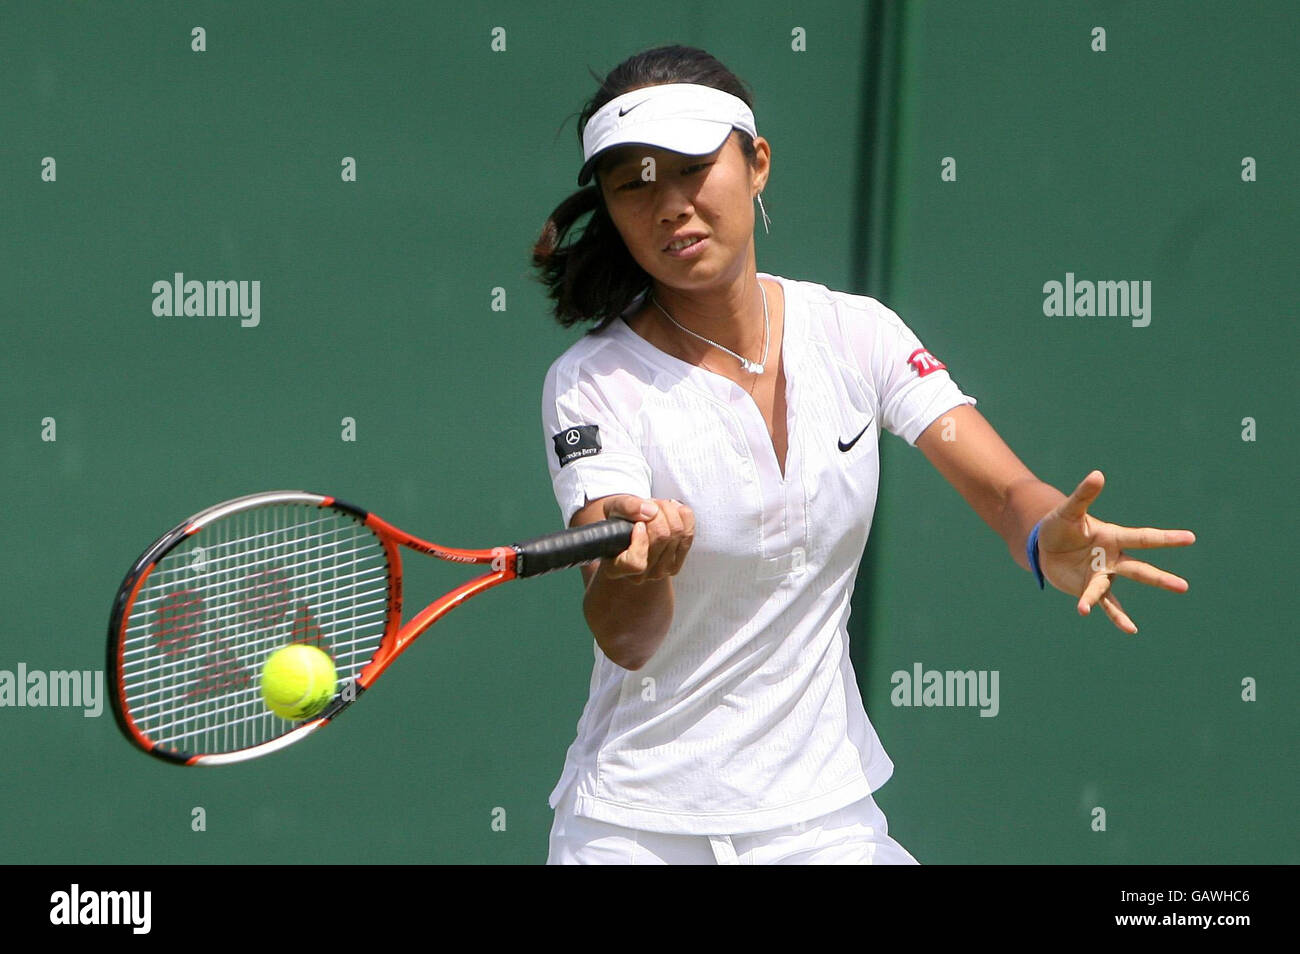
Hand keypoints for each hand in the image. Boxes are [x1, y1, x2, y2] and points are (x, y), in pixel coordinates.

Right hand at [598, 495, 694, 582]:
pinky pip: (688, 535)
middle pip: (661, 538)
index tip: (638, 524)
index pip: (635, 562)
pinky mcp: (674, 566)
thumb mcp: (615, 507)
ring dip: (670, 512)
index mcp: (616, 567)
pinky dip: (684, 517)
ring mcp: (658, 572)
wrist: (632, 526)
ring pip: (677, 533)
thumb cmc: (620, 520)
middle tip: (651, 505)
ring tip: (659, 507)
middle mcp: (638, 576)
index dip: (641, 540)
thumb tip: (650, 511)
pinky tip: (673, 512)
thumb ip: (627, 507)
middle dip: (658, 512)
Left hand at [1036, 470, 1195, 633]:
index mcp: (1113, 537)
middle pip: (1139, 568)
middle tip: (1184, 588)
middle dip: (1160, 578)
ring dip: (1121, 611)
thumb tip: (1098, 474)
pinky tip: (1129, 630)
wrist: (1045, 546)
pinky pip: (1105, 604)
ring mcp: (1103, 575)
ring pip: (1115, 590)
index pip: (1143, 537)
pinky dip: (1114, 617)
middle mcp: (1112, 558)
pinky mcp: (1089, 587)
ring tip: (1132, 629)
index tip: (1191, 538)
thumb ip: (1084, 495)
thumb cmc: (1060, 525)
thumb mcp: (1069, 510)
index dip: (1166, 537)